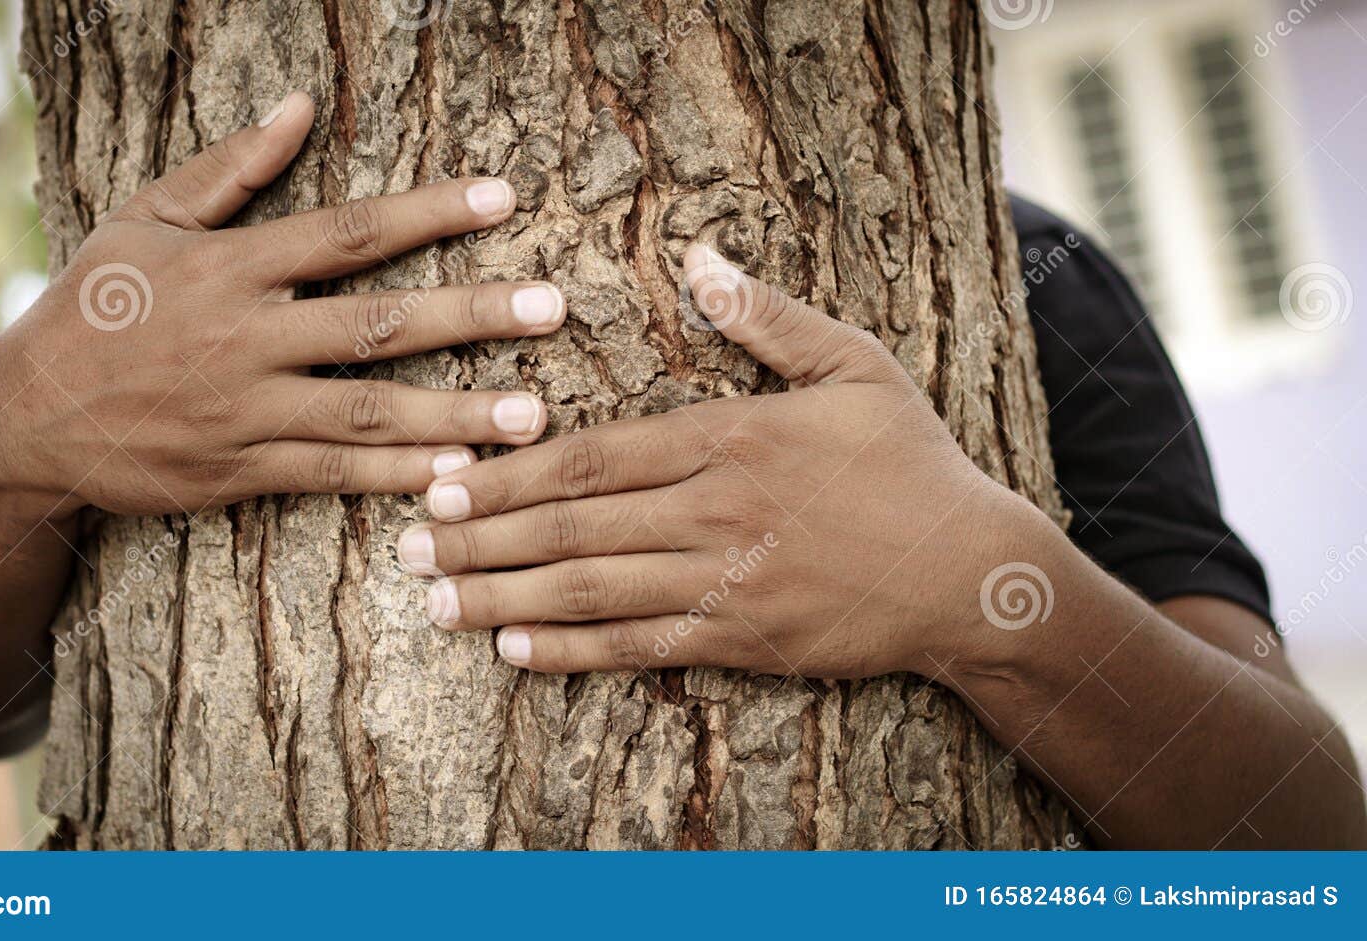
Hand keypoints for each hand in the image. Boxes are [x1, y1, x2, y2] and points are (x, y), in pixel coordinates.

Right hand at [0, 90, 562, 519]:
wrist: (26, 418)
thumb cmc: (92, 308)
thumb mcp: (144, 222)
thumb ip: (229, 169)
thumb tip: (300, 107)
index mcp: (231, 266)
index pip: (347, 232)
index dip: (429, 212)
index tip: (504, 197)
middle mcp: (246, 335)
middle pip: (378, 324)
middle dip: (472, 315)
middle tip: (554, 307)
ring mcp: (245, 408)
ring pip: (368, 411)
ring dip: (456, 413)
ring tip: (534, 415)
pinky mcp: (239, 470)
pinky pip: (331, 474)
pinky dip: (395, 476)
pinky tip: (458, 476)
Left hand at [398, 244, 1045, 675]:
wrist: (971, 575)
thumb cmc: (911, 464)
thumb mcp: (854, 367)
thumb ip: (767, 318)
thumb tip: (700, 258)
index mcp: (729, 438)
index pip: (592, 458)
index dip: (508, 473)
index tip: (444, 478)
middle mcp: (713, 511)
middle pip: (571, 526)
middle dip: (480, 536)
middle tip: (409, 542)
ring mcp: (724, 582)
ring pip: (591, 590)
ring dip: (503, 595)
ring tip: (434, 599)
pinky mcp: (740, 640)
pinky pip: (638, 647)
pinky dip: (572, 650)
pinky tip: (514, 650)